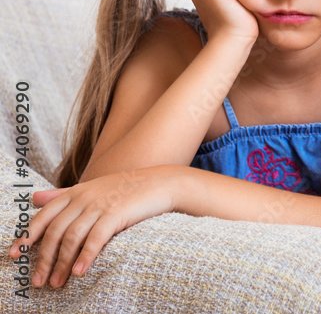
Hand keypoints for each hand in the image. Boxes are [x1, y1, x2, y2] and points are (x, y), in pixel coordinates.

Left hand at [7, 167, 177, 287]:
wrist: (161, 183)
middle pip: (55, 232)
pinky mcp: (116, 214)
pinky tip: (80, 272)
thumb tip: (35, 198)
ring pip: (72, 238)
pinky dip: (85, 257)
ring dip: (62, 263)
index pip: (43, 216)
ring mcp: (100, 205)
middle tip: (38, 281)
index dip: (27, 236)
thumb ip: (63, 195)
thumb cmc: (127, 189)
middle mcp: (84, 198)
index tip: (14, 255)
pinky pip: (95, 238)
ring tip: (57, 283)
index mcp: (76, 192)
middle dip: (44, 259)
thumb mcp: (93, 188)